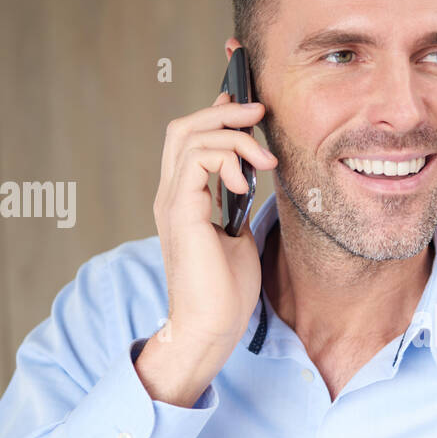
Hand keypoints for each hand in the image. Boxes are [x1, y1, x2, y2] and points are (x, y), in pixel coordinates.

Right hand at [140, 92, 277, 404]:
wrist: (212, 327)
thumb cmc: (226, 291)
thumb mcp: (238, 234)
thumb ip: (237, 203)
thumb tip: (250, 174)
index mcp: (183, 199)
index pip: (190, 140)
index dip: (217, 116)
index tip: (250, 111)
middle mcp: (171, 195)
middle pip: (184, 127)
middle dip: (224, 112)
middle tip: (259, 113)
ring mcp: (172, 201)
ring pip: (189, 135)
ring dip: (233, 135)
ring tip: (265, 158)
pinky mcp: (181, 212)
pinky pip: (196, 159)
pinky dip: (225, 158)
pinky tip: (244, 180)